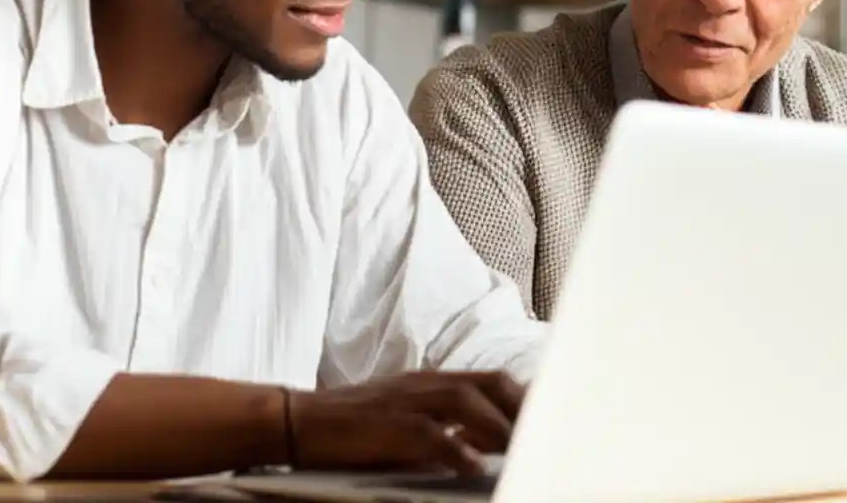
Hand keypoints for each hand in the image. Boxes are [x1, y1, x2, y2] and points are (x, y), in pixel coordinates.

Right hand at [287, 371, 523, 475]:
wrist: (296, 420)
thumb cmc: (353, 428)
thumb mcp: (405, 421)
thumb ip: (445, 429)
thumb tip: (485, 449)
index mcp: (431, 383)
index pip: (490, 380)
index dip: (523, 397)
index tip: (551, 418)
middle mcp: (423, 385)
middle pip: (487, 384)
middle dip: (519, 409)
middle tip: (545, 437)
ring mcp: (403, 401)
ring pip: (463, 402)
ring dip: (496, 427)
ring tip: (521, 452)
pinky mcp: (381, 423)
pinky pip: (424, 432)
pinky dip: (453, 448)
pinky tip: (472, 466)